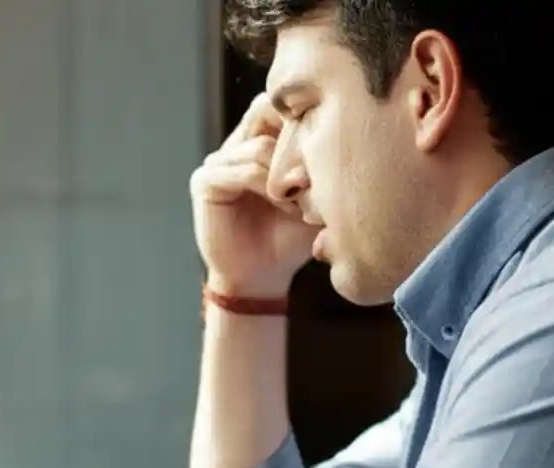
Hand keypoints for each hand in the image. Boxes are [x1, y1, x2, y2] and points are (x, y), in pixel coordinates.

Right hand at [189, 93, 317, 296]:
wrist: (263, 278)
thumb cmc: (291, 238)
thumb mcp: (316, 196)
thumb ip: (321, 163)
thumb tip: (348, 131)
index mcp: (261, 140)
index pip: (280, 104)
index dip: (306, 115)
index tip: (332, 144)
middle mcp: (237, 144)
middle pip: (264, 108)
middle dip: (295, 136)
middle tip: (316, 168)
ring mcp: (218, 161)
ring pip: (259, 146)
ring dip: (288, 173)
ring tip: (306, 201)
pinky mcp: (205, 181)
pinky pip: (241, 170)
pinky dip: (268, 187)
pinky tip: (286, 207)